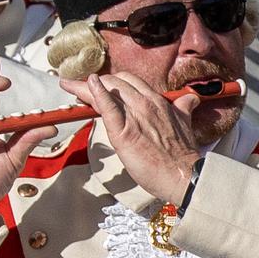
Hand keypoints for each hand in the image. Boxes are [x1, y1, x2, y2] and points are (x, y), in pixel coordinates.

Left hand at [87, 72, 202, 206]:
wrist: (184, 175)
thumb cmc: (181, 156)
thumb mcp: (185, 123)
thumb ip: (183, 109)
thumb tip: (190, 100)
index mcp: (158, 101)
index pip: (130, 82)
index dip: (112, 82)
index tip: (101, 85)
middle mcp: (146, 103)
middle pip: (116, 82)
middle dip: (95, 82)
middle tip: (78, 87)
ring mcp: (135, 115)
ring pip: (108, 90)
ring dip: (85, 86)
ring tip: (69, 86)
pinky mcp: (124, 131)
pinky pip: (108, 106)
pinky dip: (96, 94)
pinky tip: (86, 85)